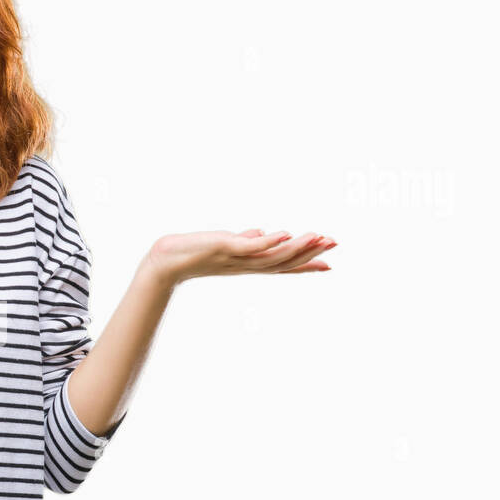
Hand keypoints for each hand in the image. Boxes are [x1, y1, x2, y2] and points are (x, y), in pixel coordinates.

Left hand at [145, 229, 335, 285]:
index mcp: (247, 265)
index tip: (329, 264)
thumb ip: (245, 240)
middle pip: (283, 262)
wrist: (165, 262)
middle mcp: (245, 265)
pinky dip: (268, 242)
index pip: (282, 266)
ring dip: (296, 246)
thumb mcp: (225, 245)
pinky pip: (250, 247)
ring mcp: (235, 258)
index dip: (305, 265)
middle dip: (309, 253)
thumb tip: (261, 232)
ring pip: (272, 256)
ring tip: (318, 237)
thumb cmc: (193, 252)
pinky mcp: (223, 248)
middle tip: (334, 244)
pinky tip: (283, 234)